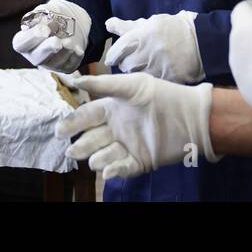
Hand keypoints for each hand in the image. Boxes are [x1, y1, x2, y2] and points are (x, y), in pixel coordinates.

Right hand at [11, 0, 90, 71]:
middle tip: (57, 41)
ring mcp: (49, 63)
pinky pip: (69, 65)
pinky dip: (74, 57)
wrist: (73, 22)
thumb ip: (43, 14)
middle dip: (47, 49)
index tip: (44, 29)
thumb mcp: (50, 9)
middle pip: (36, 58)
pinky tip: (78, 48)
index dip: (31, 38)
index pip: (21, 44)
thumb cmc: (56, 15)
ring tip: (69, 41)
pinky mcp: (64, 68)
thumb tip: (39, 21)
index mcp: (24, 40)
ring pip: (54, 63)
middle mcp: (34, 54)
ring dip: (63, 52)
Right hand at [56, 73, 216, 180]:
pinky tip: (108, 171)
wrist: (191, 117)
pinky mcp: (141, 161)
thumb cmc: (162, 96)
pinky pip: (123, 168)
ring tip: (93, 160)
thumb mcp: (132, 85)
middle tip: (71, 151)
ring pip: (105, 155)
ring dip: (97, 158)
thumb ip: (104, 84)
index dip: (74, 122)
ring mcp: (128, 146)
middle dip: (81, 145)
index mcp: (113, 109)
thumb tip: (75, 79)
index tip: (60, 130)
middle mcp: (117, 128)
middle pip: (92, 138)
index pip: (87, 116)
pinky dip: (114, 170)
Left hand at [103, 11, 203, 82]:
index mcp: (143, 34)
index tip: (111, 59)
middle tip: (127, 63)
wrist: (202, 41)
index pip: (119, 49)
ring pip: (136, 76)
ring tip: (140, 69)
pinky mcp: (168, 79)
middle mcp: (149, 50)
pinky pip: (150, 84)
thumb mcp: (151, 23)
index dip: (112, 56)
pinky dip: (147, 82)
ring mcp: (159, 66)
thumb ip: (128, 26)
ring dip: (134, 74)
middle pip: (125, 65)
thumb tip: (108, 24)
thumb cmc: (173, 29)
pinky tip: (151, 78)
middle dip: (123, 65)